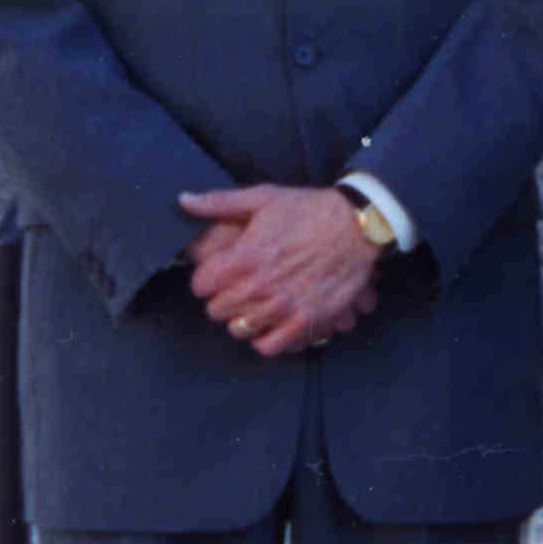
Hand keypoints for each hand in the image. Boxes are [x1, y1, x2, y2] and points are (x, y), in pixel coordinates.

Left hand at [177, 184, 381, 358]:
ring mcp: (284, 306)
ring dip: (243, 317)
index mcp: (245, 256)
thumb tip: (184, 201)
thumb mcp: (263, 198)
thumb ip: (220, 202)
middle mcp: (261, 285)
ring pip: (239, 329)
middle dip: (222, 298)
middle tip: (236, 289)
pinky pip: (269, 345)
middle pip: (217, 310)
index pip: (201, 285)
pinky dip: (265, 338)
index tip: (217, 274)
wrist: (358, 225)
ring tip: (253, 305)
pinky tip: (270, 323)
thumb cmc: (309, 209)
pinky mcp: (307, 320)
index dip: (206, 278)